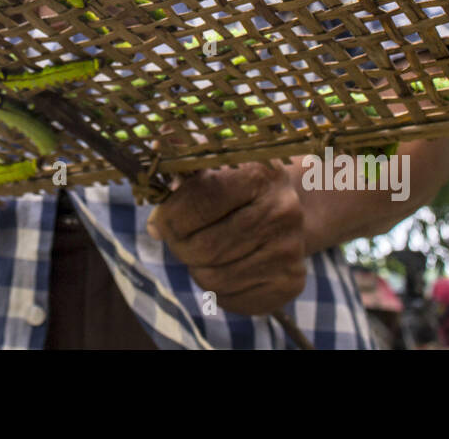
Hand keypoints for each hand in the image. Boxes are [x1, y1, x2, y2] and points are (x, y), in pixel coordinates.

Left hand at [145, 161, 306, 315]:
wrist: (287, 208)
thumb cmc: (236, 182)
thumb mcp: (213, 158)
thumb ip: (182, 152)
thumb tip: (158, 149)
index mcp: (261, 173)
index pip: (201, 199)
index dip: (170, 214)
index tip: (162, 218)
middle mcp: (283, 212)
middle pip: (203, 247)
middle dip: (179, 245)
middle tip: (178, 238)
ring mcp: (290, 251)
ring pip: (213, 279)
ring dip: (196, 267)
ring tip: (203, 249)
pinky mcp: (290, 284)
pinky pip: (230, 300)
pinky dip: (216, 289)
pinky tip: (224, 266)